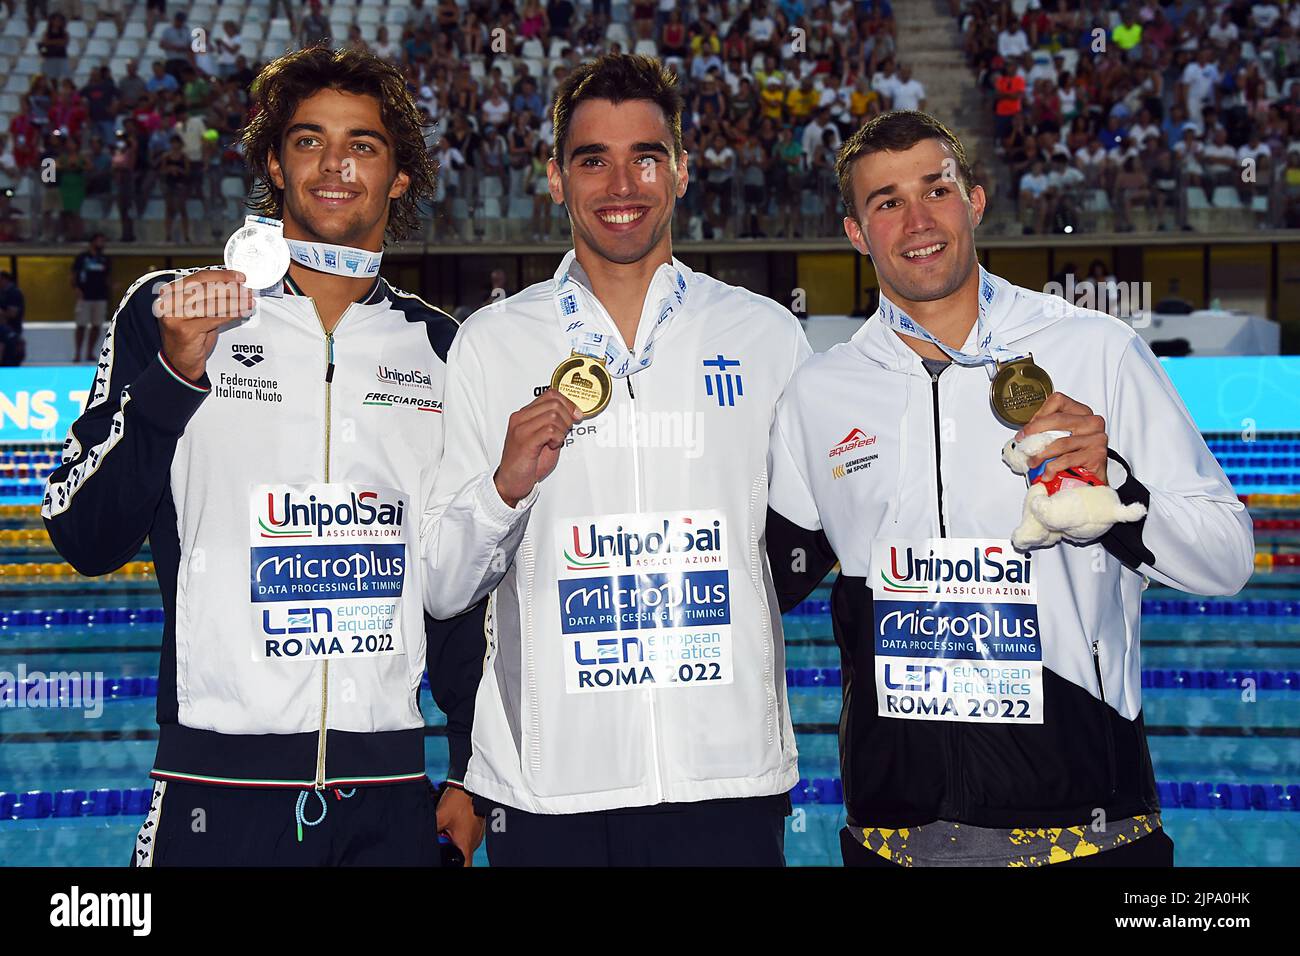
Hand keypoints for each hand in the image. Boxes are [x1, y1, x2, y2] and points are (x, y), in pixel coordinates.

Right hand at [155, 268, 253, 382]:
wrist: (180, 362)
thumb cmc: (190, 336)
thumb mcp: (197, 312)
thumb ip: (210, 297)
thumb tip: (235, 285)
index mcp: (170, 292)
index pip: (199, 278)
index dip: (222, 275)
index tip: (239, 277)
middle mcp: (168, 302)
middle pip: (206, 288)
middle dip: (231, 288)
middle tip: (247, 290)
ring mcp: (174, 316)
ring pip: (212, 303)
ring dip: (235, 301)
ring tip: (248, 301)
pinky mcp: (184, 330)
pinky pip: (214, 318)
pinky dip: (231, 314)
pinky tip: (241, 312)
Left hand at [435, 785, 482, 866]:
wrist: (469, 784)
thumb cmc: (458, 801)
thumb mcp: (439, 817)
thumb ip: (431, 832)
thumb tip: (422, 838)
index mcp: (465, 844)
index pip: (465, 867)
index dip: (456, 868)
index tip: (447, 863)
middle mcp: (474, 842)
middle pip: (462, 856)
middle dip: (451, 852)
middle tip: (442, 841)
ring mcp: (478, 834)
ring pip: (464, 845)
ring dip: (455, 841)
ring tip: (446, 830)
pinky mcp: (478, 826)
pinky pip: (468, 835)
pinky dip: (460, 834)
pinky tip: (453, 824)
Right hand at [493, 390, 581, 507]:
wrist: (511, 482)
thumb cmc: (526, 462)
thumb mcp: (542, 438)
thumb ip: (553, 424)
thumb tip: (572, 414)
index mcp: (524, 414)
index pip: (550, 394)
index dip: (568, 403)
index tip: (576, 415)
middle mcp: (520, 418)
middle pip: (554, 403)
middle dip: (567, 417)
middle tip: (564, 432)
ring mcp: (521, 429)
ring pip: (553, 415)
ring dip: (562, 429)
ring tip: (556, 441)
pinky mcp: (525, 442)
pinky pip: (550, 430)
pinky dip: (557, 438)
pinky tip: (552, 445)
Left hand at [1017, 391, 1107, 483]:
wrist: (1092, 479)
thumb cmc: (1075, 459)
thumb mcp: (1060, 439)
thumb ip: (1046, 432)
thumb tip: (1023, 435)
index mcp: (1082, 413)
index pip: (1058, 401)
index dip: (1039, 414)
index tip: (1026, 430)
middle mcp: (1092, 422)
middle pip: (1058, 419)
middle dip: (1035, 432)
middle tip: (1024, 444)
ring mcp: (1097, 437)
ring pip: (1061, 442)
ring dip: (1041, 455)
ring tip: (1033, 463)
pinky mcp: (1097, 454)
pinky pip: (1067, 459)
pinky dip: (1052, 468)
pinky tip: (1047, 474)